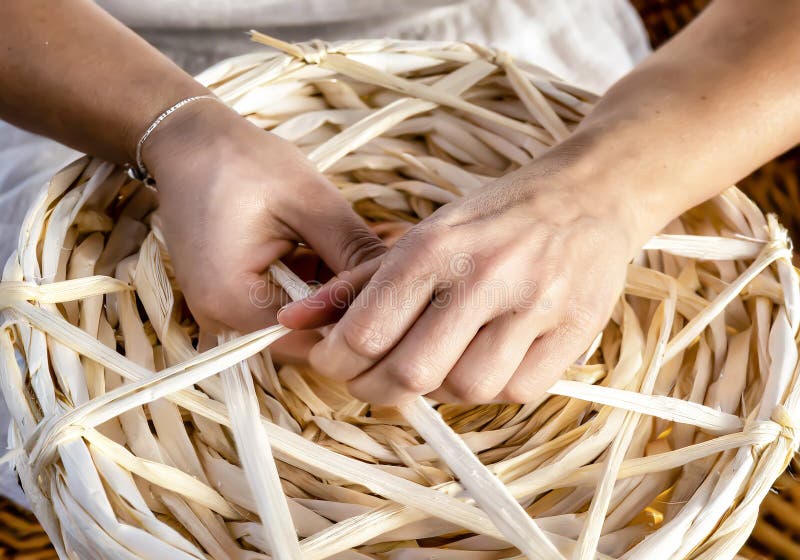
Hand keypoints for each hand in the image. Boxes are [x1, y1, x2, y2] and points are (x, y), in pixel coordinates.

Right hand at [143, 99, 384, 332]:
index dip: (354, 318)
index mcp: (232, 298)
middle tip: (378, 269)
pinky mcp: (228, 298)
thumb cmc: (243, 160)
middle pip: (302, 336)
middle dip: (343, 307)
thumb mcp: (308, 199)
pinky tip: (324, 253)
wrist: (187, 142)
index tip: (389, 288)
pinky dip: (306, 286)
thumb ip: (352, 249)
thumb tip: (400, 286)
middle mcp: (220, 319)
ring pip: (294, 323)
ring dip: (327, 296)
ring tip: (352, 255)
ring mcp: (220, 312)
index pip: (311, 337)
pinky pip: (278, 306)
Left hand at [280, 153, 641, 403]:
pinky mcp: (573, 331)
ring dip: (438, 389)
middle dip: (376, 387)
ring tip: (435, 363)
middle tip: (372, 377)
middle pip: (411, 372)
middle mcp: (482, 275)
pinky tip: (483, 360)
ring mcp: (533, 305)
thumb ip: (356, 282)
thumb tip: (291, 320)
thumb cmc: (495, 216)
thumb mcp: (423, 232)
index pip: (365, 332)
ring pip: (464, 390)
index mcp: (434, 246)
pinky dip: (490, 389)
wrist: (588, 194)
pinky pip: (516, 392)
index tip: (333, 362)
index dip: (335, 362)